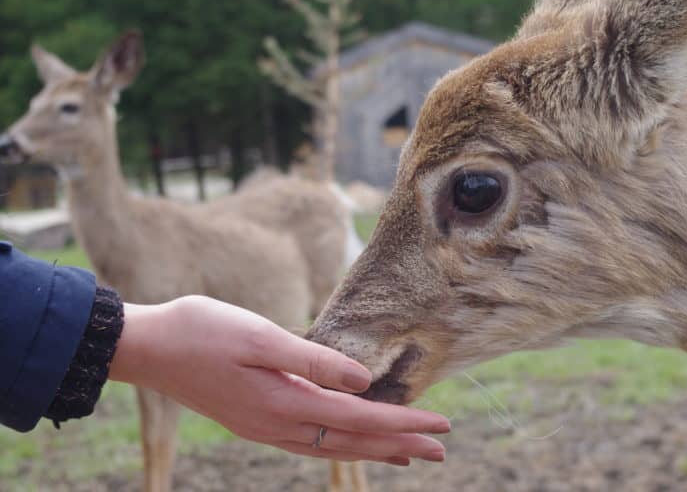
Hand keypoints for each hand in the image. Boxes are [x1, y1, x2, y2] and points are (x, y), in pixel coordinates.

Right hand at [109, 295, 449, 465]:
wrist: (147, 347)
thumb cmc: (201, 330)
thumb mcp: (259, 335)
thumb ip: (313, 361)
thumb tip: (365, 381)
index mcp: (284, 403)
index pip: (360, 417)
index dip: (404, 423)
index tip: (440, 426)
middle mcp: (278, 425)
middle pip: (353, 440)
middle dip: (400, 445)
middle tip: (443, 449)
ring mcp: (265, 427)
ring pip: (333, 447)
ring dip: (374, 449)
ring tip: (409, 455)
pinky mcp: (255, 421)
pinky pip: (311, 442)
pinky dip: (342, 444)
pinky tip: (351, 441)